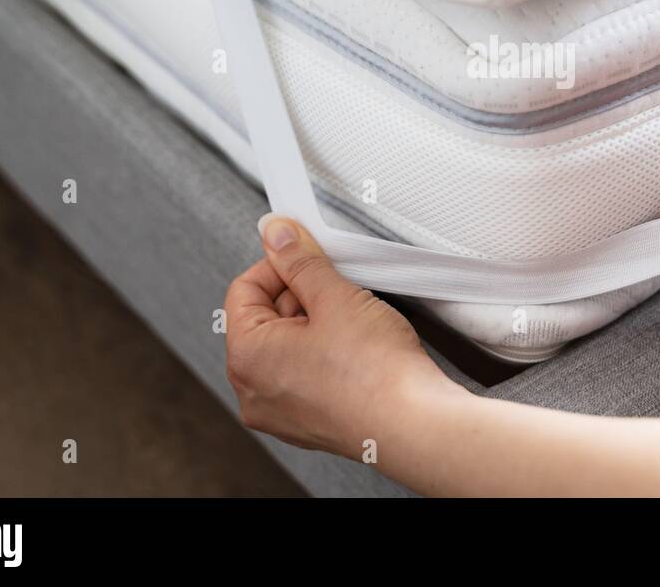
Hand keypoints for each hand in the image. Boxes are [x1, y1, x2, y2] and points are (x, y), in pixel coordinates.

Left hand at [224, 216, 462, 458]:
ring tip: (353, 319)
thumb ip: (299, 260)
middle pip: (263, 319)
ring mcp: (280, 413)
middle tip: (338, 287)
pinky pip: (304, 374)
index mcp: (246, 358)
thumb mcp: (335, 296)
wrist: (415, 424)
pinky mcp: (309, 423)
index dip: (279, 264)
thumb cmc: (375, 372)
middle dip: (300, 295)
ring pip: (286, 347)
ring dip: (315, 324)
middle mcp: (254, 392)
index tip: (307, 254)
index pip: (244, 290)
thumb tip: (276, 235)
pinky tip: (356, 347)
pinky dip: (324, 354)